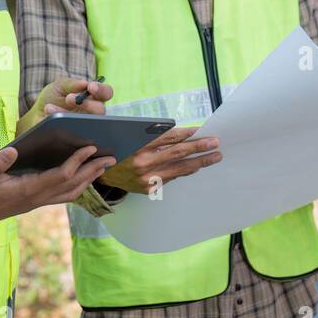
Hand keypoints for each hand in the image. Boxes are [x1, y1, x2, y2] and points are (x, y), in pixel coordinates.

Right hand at [0, 144, 116, 232]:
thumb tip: (12, 150)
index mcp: (27, 190)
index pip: (60, 175)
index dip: (78, 161)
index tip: (91, 147)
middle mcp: (36, 198)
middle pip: (72, 185)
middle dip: (92, 170)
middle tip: (112, 157)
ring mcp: (36, 203)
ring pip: (70, 193)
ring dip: (88, 179)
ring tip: (102, 166)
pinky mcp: (33, 203)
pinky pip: (61, 196)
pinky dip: (76, 186)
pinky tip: (81, 179)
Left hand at [17, 77, 113, 134]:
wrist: (37, 113)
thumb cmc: (53, 97)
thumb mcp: (60, 86)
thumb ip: (72, 83)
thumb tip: (85, 84)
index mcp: (93, 97)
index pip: (106, 93)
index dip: (102, 90)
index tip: (91, 87)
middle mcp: (92, 112)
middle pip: (101, 110)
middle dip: (86, 104)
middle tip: (69, 99)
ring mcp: (85, 126)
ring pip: (85, 123)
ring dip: (67, 114)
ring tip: (49, 107)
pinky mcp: (76, 138)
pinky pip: (72, 133)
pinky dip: (57, 121)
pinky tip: (47, 113)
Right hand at [98, 125, 221, 194]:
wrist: (102, 173)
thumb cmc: (120, 148)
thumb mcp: (131, 135)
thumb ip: (153, 134)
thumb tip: (182, 133)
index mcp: (139, 145)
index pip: (169, 138)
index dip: (187, 134)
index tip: (201, 130)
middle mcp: (143, 163)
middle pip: (178, 153)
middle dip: (199, 147)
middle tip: (215, 143)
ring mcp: (147, 178)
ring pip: (179, 168)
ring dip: (199, 162)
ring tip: (214, 156)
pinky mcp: (149, 188)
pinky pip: (172, 177)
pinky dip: (185, 170)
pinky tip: (196, 166)